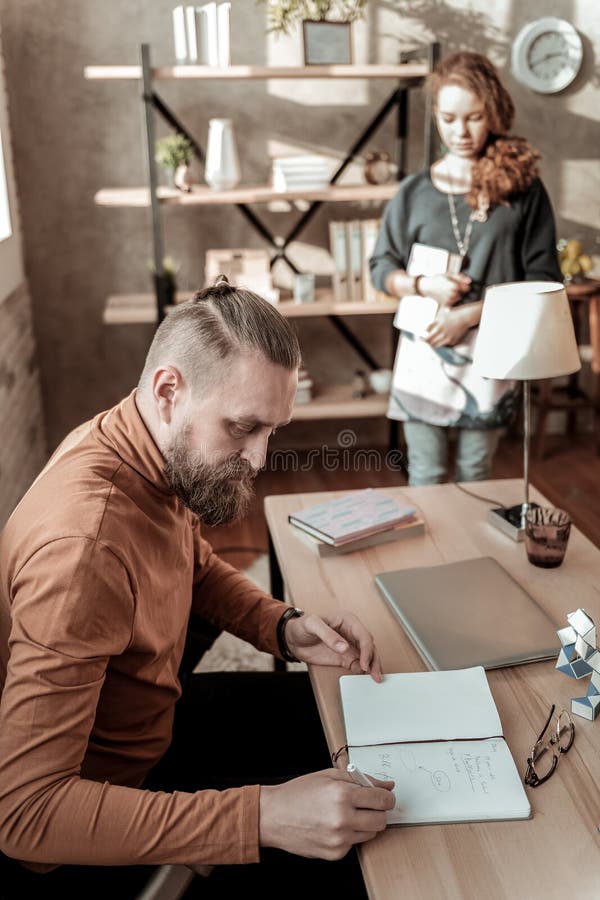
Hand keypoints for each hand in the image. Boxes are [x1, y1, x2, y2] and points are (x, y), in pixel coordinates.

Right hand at [259, 768, 394, 858]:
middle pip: (381, 820)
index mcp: (342, 794)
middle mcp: (342, 819)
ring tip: (347, 814)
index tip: (385, 797)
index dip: (387, 798)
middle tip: (367, 805)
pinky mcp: (335, 853)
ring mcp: (339, 839)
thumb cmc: (299, 793)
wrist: (274, 816)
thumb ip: (362, 780)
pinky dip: (350, 835)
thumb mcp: (329, 775)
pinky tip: (335, 825)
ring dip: (365, 824)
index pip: (382, 800)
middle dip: (378, 811)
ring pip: (371, 834)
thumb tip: (386, 786)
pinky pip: (355, 844)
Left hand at [284, 610, 382, 681]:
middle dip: (374, 660)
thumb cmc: (301, 626)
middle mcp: (351, 632)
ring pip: (367, 656)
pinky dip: (364, 671)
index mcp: (347, 620)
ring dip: (372, 667)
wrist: (292, 638)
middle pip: (369, 646)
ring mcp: (349, 645)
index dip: (366, 650)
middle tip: (374, 675)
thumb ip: (328, 635)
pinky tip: (366, 678)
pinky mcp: (345, 656)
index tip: (364, 664)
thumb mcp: (312, 625)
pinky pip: (358, 664)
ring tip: (375, 678)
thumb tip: (345, 647)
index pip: (363, 635)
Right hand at [419, 273, 470, 306]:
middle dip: (460, 290)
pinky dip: (452, 300)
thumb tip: (469, 281)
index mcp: (454, 286)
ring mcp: (449, 300)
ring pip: (459, 298)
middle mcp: (453, 294)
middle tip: (452, 286)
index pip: (467, 288)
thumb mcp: (449, 275)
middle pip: (463, 294)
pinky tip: (447, 295)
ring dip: (456, 295)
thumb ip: (460, 277)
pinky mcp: (446, 304)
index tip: (461, 283)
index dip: (465, 285)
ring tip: (449, 291)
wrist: (427, 287)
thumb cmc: (438, 279)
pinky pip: (453, 303)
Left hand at [425, 306, 470, 346]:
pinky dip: (441, 343)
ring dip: (433, 344)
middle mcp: (443, 334)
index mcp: (438, 327)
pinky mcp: (453, 342)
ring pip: (436, 345)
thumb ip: (432, 324)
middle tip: (423, 341)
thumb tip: (425, 331)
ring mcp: (448, 339)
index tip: (419, 339)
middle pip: (430, 342)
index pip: (427, 337)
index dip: (421, 339)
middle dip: (426, 342)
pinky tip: (441, 339)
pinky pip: (444, 345)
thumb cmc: (452, 315)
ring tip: (431, 341)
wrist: (464, 318)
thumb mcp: (440, 317)